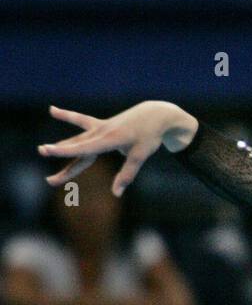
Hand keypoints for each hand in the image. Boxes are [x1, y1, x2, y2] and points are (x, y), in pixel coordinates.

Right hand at [38, 100, 194, 195]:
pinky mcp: (100, 125)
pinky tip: (52, 111)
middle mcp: (100, 132)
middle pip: (77, 150)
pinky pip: (81, 122)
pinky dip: (68, 117)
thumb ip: (126, 175)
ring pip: (77, 140)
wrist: (154, 115)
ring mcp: (99, 127)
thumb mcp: (140, 156)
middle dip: (62, 162)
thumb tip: (116, 194)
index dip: (65, 151)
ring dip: (62, 147)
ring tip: (43, 150)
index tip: (47, 150)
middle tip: (49, 180)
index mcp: (109, 139)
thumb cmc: (149, 136)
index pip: (83, 149)